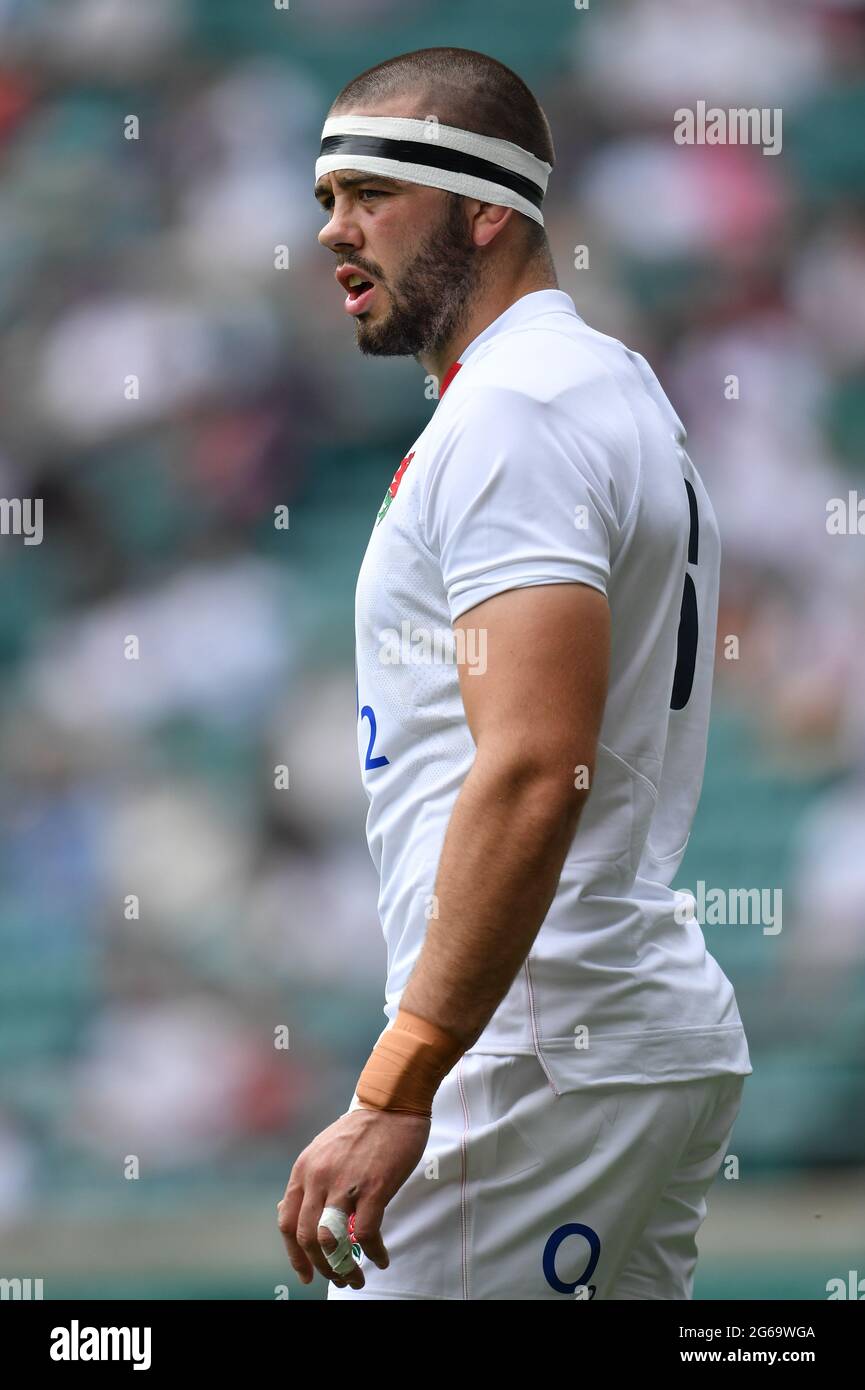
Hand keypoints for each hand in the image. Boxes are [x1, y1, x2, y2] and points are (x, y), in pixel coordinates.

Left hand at [277, 1106, 429, 1289]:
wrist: (392, 1103)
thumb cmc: (362, 1128)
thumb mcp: (323, 1150)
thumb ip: (309, 1179)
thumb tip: (290, 1209)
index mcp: (303, 1170)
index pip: (286, 1223)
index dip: (294, 1255)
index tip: (306, 1274)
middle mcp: (318, 1177)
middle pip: (306, 1238)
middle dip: (321, 1267)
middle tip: (338, 1279)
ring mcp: (344, 1183)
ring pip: (330, 1241)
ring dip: (342, 1267)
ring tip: (357, 1277)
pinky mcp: (373, 1186)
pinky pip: (365, 1234)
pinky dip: (372, 1253)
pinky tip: (380, 1258)